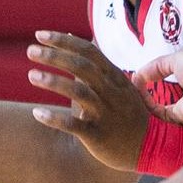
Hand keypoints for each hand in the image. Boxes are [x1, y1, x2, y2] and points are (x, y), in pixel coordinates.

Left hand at [25, 31, 149, 171]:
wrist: (151, 148)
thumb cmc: (127, 112)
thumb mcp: (117, 83)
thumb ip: (92, 61)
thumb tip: (69, 35)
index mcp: (114, 77)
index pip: (88, 51)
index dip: (63, 41)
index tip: (40, 35)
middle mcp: (110, 92)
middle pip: (81, 67)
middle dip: (55, 57)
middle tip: (30, 51)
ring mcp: (105, 114)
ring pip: (79, 92)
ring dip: (53, 82)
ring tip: (31, 75)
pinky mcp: (98, 136)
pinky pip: (74, 126)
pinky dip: (55, 119)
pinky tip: (37, 113)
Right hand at [135, 48, 182, 130]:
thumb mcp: (176, 59)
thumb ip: (156, 66)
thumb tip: (137, 75)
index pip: (166, 80)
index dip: (150, 77)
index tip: (136, 75)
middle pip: (159, 95)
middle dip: (143, 91)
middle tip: (128, 85)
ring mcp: (180, 109)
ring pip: (155, 106)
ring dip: (141, 98)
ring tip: (128, 88)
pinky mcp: (176, 120)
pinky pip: (156, 113)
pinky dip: (145, 104)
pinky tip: (136, 92)